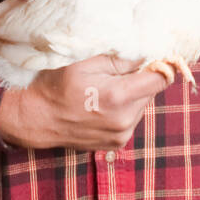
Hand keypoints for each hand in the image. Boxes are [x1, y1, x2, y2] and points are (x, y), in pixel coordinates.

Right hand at [0, 54, 168, 149]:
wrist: (37, 119)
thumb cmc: (58, 85)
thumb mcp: (86, 63)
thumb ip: (121, 60)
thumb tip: (147, 55)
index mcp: (119, 96)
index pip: (160, 79)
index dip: (162, 65)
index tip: (158, 58)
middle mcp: (125, 120)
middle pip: (151, 92)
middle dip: (140, 80)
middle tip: (116, 74)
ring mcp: (122, 135)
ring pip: (142, 106)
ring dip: (132, 96)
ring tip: (104, 92)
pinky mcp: (117, 144)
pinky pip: (132, 120)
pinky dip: (124, 110)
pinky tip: (102, 107)